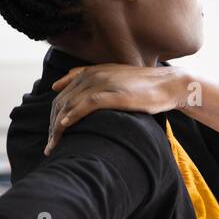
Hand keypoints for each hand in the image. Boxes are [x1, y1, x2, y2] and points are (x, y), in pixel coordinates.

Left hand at [46, 63, 185, 154]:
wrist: (168, 84)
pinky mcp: (113, 94)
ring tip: (54, 146)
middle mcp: (92, 75)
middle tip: (50, 147)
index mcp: (90, 72)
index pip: (62, 95)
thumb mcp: (114, 79)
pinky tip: (65, 128)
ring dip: (58, 127)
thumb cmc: (143, 87)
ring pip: (70, 105)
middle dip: (52, 126)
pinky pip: (85, 105)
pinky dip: (73, 116)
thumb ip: (90, 81)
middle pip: (62, 102)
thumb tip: (61, 86)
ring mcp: (102, 83)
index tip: (52, 135)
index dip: (53, 116)